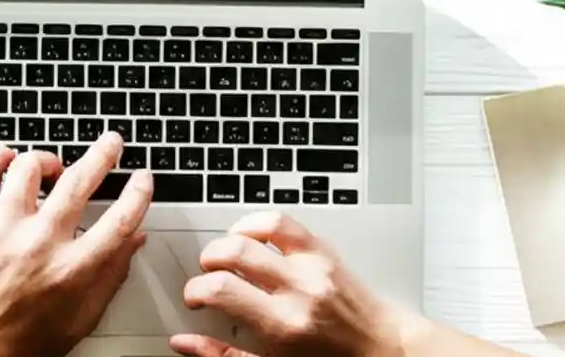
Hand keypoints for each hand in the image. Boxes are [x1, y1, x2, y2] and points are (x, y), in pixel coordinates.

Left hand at [0, 133, 153, 356]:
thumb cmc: (22, 343)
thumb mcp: (81, 319)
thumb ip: (111, 275)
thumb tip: (134, 240)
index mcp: (71, 272)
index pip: (119, 220)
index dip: (138, 193)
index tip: (142, 180)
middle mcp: (38, 245)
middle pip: (79, 182)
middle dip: (103, 155)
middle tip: (111, 143)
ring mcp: (3, 230)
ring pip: (29, 168)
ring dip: (49, 159)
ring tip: (55, 166)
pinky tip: (10, 159)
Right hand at [170, 211, 411, 356]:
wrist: (380, 350)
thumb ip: (223, 355)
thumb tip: (184, 342)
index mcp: (284, 325)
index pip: (221, 289)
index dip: (196, 290)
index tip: (197, 297)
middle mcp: (299, 290)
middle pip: (234, 252)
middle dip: (208, 259)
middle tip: (208, 274)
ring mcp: (313, 265)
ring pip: (257, 230)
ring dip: (230, 237)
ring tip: (226, 254)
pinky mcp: (323, 250)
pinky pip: (284, 221)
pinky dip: (258, 222)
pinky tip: (249, 235)